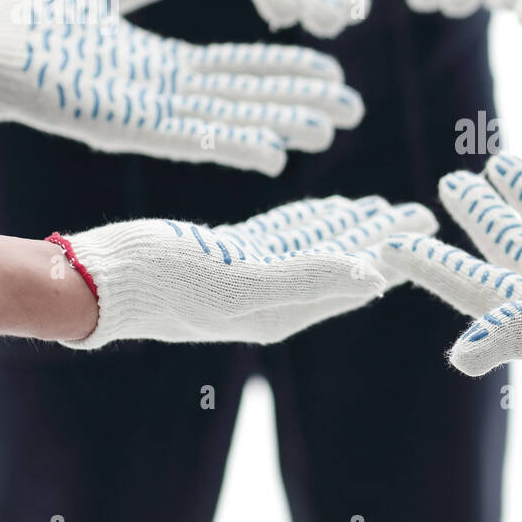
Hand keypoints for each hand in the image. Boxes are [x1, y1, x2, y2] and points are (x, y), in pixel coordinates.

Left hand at [0, 0, 362, 175]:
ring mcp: (150, 112)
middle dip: (301, 102)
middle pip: (250, 98)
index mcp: (164, 64)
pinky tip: (274, 152)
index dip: (286, 69)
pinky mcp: (129, 126)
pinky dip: (234, 145)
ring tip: (327, 132)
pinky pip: (192, 138)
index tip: (332, 69)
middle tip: (352, 110)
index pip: (240, 67)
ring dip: (281, 127)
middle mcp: (167, 93)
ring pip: (232, 121)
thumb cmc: (31, 26)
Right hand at [51, 195, 437, 348]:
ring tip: (385, 209)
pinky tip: (332, 209)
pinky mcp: (226, 255)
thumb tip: (373, 276)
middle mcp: (272, 300)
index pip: (352, 282)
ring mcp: (249, 277)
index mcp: (283, 312)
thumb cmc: (164, 282)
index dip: (391, 256)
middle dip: (382, 238)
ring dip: (352, 227)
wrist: (96, 278)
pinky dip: (311, 221)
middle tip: (422, 213)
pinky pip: (282, 237)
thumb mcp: (244, 280)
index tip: (426, 232)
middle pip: (342, 263)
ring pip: (316, 247)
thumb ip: (310, 277)